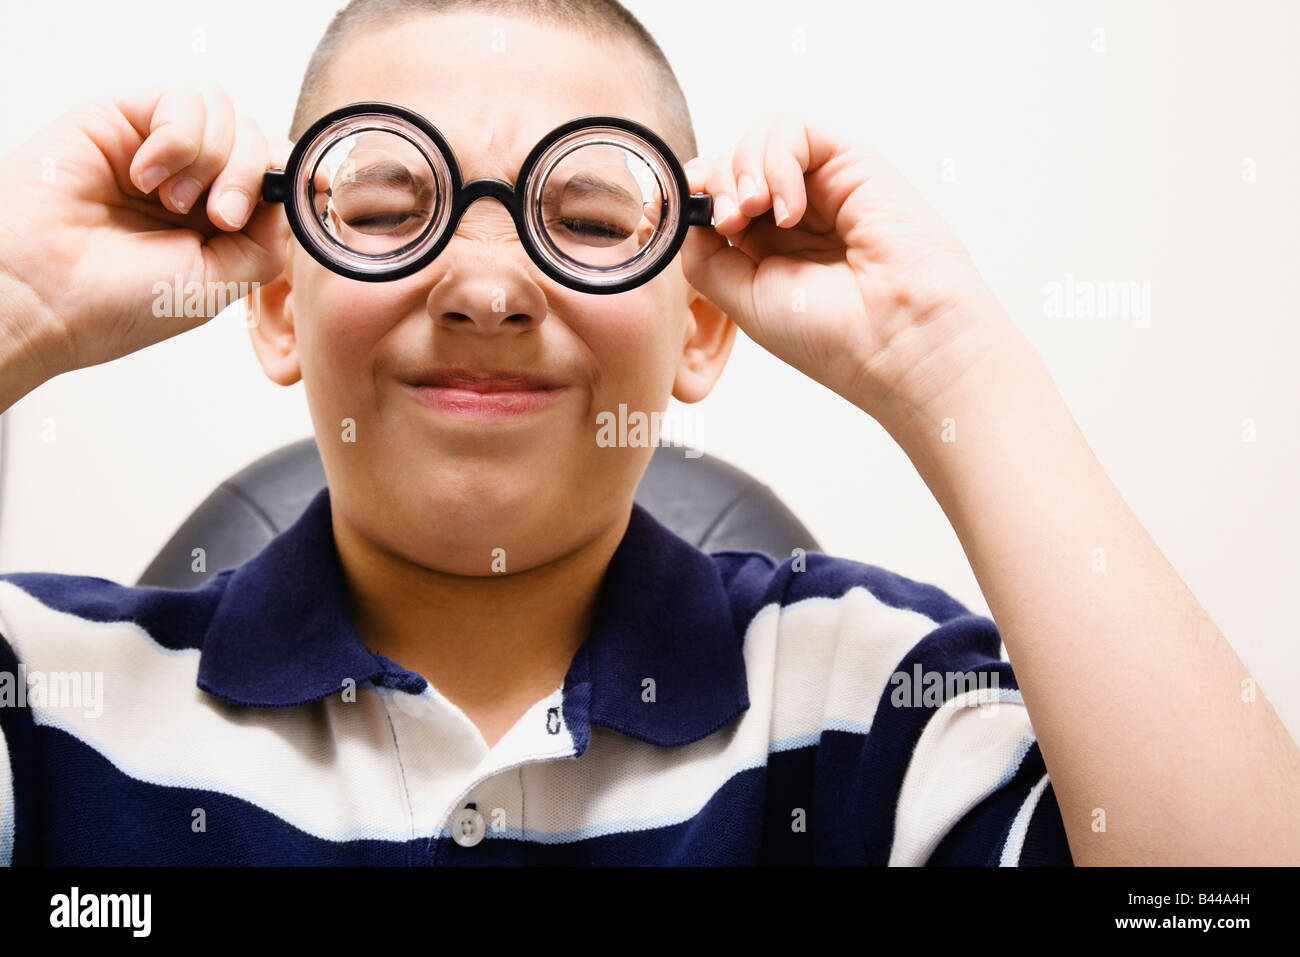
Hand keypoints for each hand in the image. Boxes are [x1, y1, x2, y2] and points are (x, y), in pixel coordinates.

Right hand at [0, 83, 289, 392]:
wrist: (45, 294)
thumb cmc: (118, 301)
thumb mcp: (220, 283)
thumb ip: (268, 239)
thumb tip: (299, 195)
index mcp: (217, 222)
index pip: (275, 177)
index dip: (294, 179)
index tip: (311, 193)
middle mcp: (192, 182)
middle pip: (259, 141)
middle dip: (250, 177)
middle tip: (220, 218)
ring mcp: (158, 149)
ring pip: (228, 114)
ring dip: (214, 159)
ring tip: (172, 201)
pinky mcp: (123, 116)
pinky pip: (186, 99)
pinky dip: (179, 138)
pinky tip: (145, 176)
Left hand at [681, 113, 1014, 420]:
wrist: (897, 341)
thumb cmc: (832, 335)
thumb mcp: (741, 301)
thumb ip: (703, 256)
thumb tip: (684, 212)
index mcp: (768, 249)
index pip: (715, 197)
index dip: (695, 197)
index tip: (688, 220)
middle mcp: (795, 215)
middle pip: (731, 162)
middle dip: (716, 184)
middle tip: (730, 223)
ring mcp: (823, 187)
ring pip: (760, 139)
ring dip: (742, 169)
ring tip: (756, 213)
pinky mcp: (850, 163)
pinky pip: (795, 131)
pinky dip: (778, 161)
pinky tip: (790, 209)